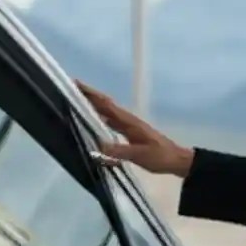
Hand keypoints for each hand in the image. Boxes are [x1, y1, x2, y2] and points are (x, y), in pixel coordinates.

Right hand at [75, 80, 194, 176]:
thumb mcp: (140, 155)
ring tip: (76, 102)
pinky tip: (92, 122)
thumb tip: (98, 146)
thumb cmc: (160, 156)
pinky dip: (100, 119)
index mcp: (129, 122)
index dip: (91, 94)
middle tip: (69, 89)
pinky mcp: (129, 134)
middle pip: (104, 105)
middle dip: (88, 96)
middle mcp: (127, 120)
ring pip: (107, 113)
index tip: (77, 84)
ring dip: (93, 106)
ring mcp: (128, 126)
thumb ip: (120, 151)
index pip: (107, 104)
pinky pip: (111, 123)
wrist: (176, 160)